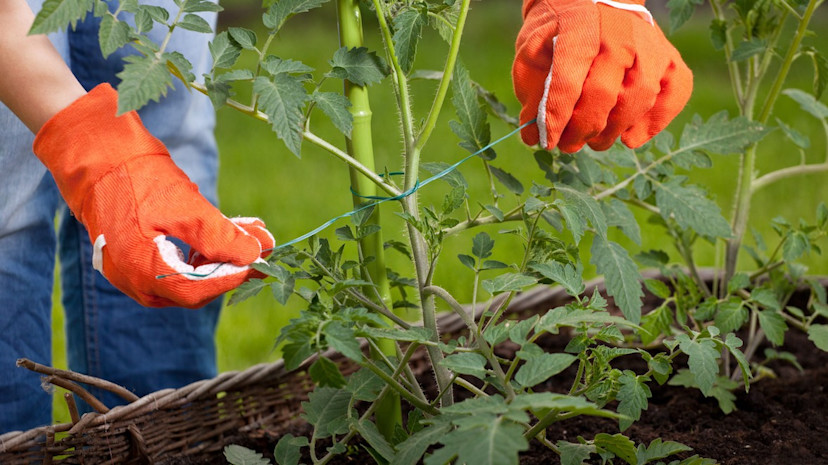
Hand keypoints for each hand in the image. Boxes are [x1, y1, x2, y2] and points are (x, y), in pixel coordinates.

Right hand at [34, 84, 274, 307]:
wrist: (99, 158)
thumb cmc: (139, 179)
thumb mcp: (186, 207)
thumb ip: (221, 236)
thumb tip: (258, 254)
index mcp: (142, 272)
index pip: (198, 291)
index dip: (233, 276)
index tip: (260, 258)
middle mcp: (135, 282)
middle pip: (196, 288)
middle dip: (232, 264)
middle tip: (262, 240)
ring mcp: (134, 274)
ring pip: (190, 278)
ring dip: (222, 256)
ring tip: (250, 230)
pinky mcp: (138, 261)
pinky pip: (177, 267)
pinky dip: (204, 252)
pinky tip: (224, 230)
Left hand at [512, 0, 692, 152]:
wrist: (593, 0)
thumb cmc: (559, 33)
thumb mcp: (533, 52)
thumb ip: (532, 93)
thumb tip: (533, 136)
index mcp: (578, 29)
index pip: (567, 81)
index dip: (555, 118)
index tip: (547, 141)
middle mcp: (619, 34)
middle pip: (603, 94)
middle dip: (583, 129)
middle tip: (569, 145)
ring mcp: (649, 44)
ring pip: (640, 97)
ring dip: (615, 130)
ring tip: (595, 142)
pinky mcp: (670, 57)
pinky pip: (676, 92)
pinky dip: (657, 121)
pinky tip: (631, 138)